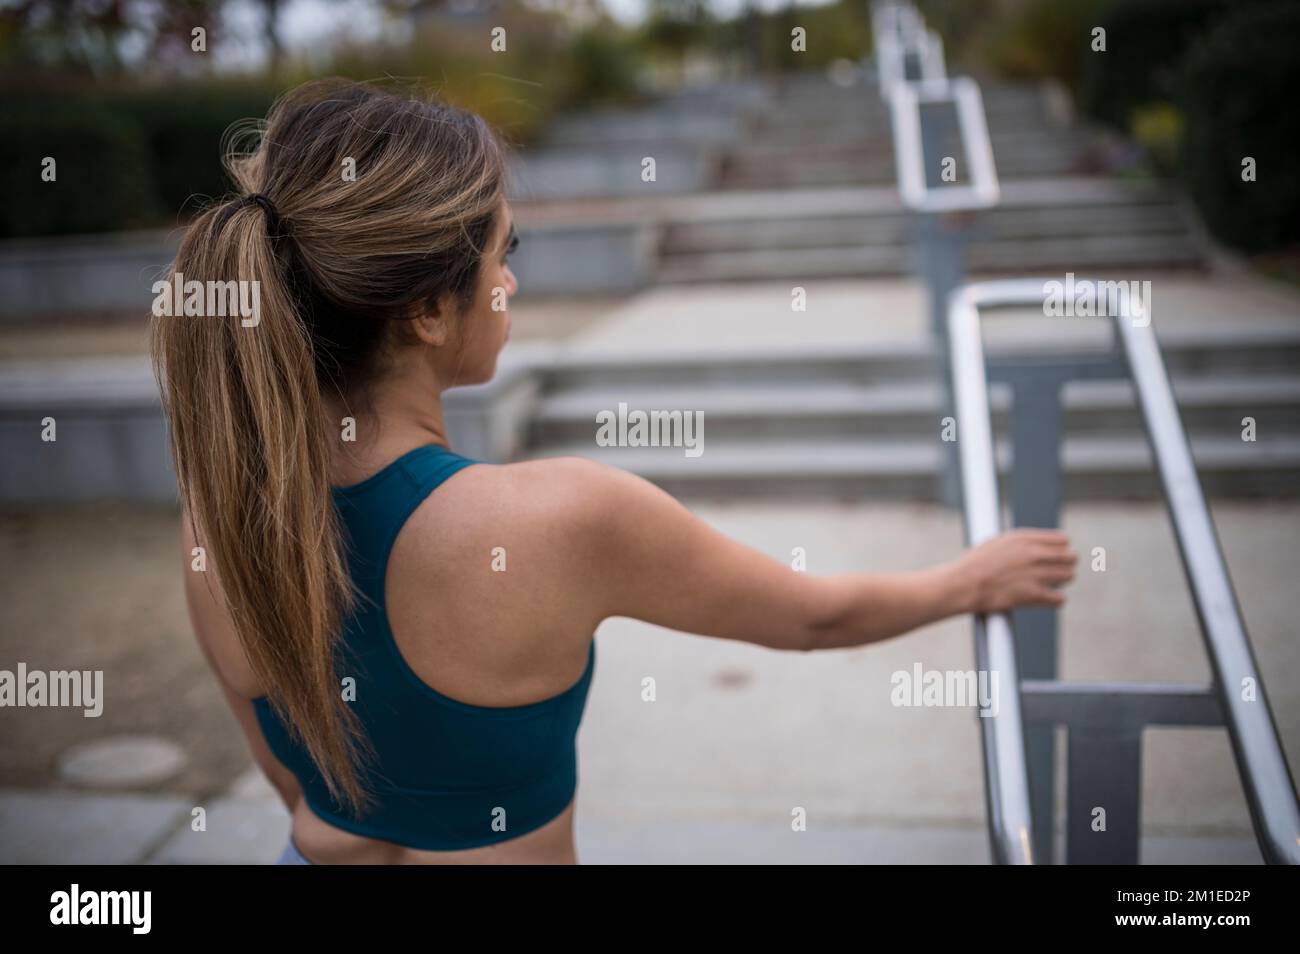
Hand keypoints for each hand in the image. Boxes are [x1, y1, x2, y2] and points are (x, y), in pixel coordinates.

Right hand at [956, 528, 1076, 612]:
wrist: (962, 584)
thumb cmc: (974, 565)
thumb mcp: (997, 542)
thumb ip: (1020, 543)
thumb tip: (1036, 546)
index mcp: (1024, 538)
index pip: (1063, 540)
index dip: (1061, 549)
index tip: (1057, 556)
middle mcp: (1033, 553)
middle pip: (1070, 557)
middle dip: (1066, 564)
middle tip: (1057, 572)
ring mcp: (1035, 574)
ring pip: (1069, 576)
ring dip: (1062, 581)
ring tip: (1050, 584)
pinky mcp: (1033, 595)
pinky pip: (1060, 598)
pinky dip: (1055, 599)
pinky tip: (1046, 598)